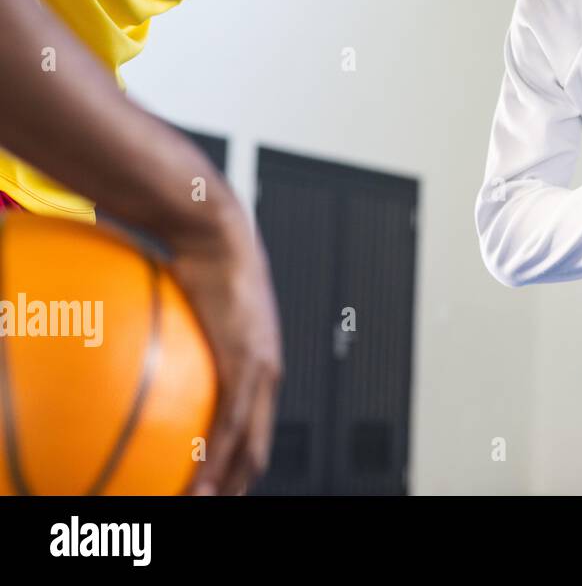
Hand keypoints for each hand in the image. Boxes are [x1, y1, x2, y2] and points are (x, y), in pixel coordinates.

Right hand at [163, 195, 282, 494]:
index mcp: (262, 364)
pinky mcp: (246, 363)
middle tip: (215, 504)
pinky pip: (230, 424)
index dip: (242, 462)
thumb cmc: (203, 266)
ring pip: (247, 444)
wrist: (218, 236)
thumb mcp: (198, 313)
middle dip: (237, 482)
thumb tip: (154, 355)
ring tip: (205, 504)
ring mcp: (260, 369)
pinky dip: (216, 459)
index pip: (255, 427)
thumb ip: (187, 341)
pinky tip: (200, 480)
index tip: (224, 485)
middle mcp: (269, 372)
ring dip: (226, 480)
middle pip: (257, 446)